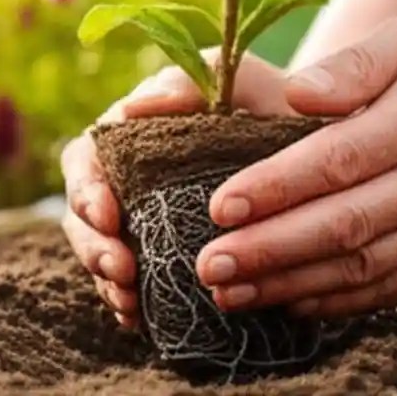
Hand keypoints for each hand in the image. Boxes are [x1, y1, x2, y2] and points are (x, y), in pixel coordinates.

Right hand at [60, 50, 291, 327]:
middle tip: (121, 270)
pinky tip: (139, 317)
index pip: (85, 159)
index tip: (109, 215)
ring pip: (99, 250)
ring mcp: (140, 218)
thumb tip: (129, 109)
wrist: (313, 143)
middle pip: (83, 214)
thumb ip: (185, 84)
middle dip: (92, 245)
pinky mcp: (159, 253)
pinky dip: (126, 301)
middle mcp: (126, 178)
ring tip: (129, 298)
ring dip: (105, 277)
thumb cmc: (268, 102)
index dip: (85, 189)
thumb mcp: (235, 79)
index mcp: (129, 134)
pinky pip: (127, 282)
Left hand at [197, 17, 396, 317]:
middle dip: (269, 249)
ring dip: (287, 284)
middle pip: (341, 225)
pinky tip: (279, 304)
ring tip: (227, 292)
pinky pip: (382, 290)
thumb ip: (351, 63)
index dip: (275, 188)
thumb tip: (297, 95)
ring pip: (357, 266)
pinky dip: (329, 302)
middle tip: (209, 265)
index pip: (335, 161)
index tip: (219, 206)